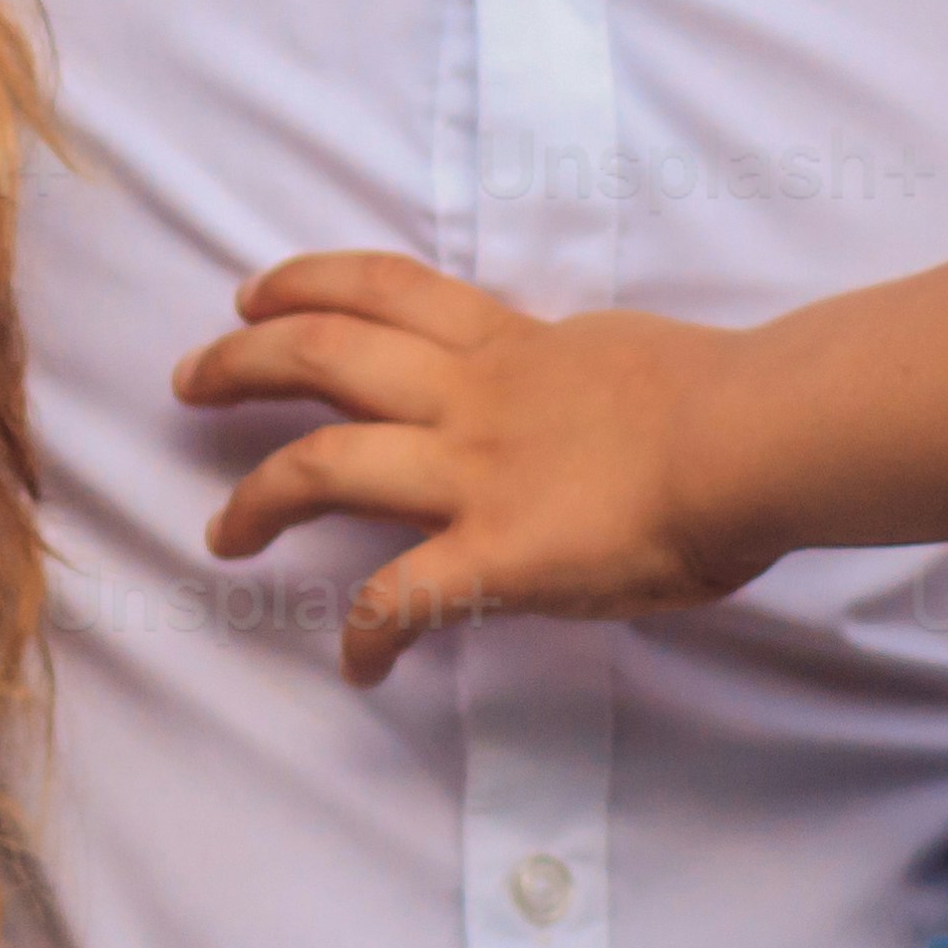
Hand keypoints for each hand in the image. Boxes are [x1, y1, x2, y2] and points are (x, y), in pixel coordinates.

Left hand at [174, 249, 756, 674]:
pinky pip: (402, 599)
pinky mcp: (493, 555)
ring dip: (256, 498)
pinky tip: (359, 664)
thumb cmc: (730, 404)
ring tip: (221, 534)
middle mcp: (470, 398)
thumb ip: (582, 381)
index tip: (257, 294)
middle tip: (191, 378)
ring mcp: (472, 474)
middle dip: (242, 362)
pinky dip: (368, 634)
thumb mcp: (634, 362)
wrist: (755, 438)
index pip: (389, 290)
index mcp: (511, 346)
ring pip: (323, 466)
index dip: (309, 283)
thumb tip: (586, 410)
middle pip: (323, 355)